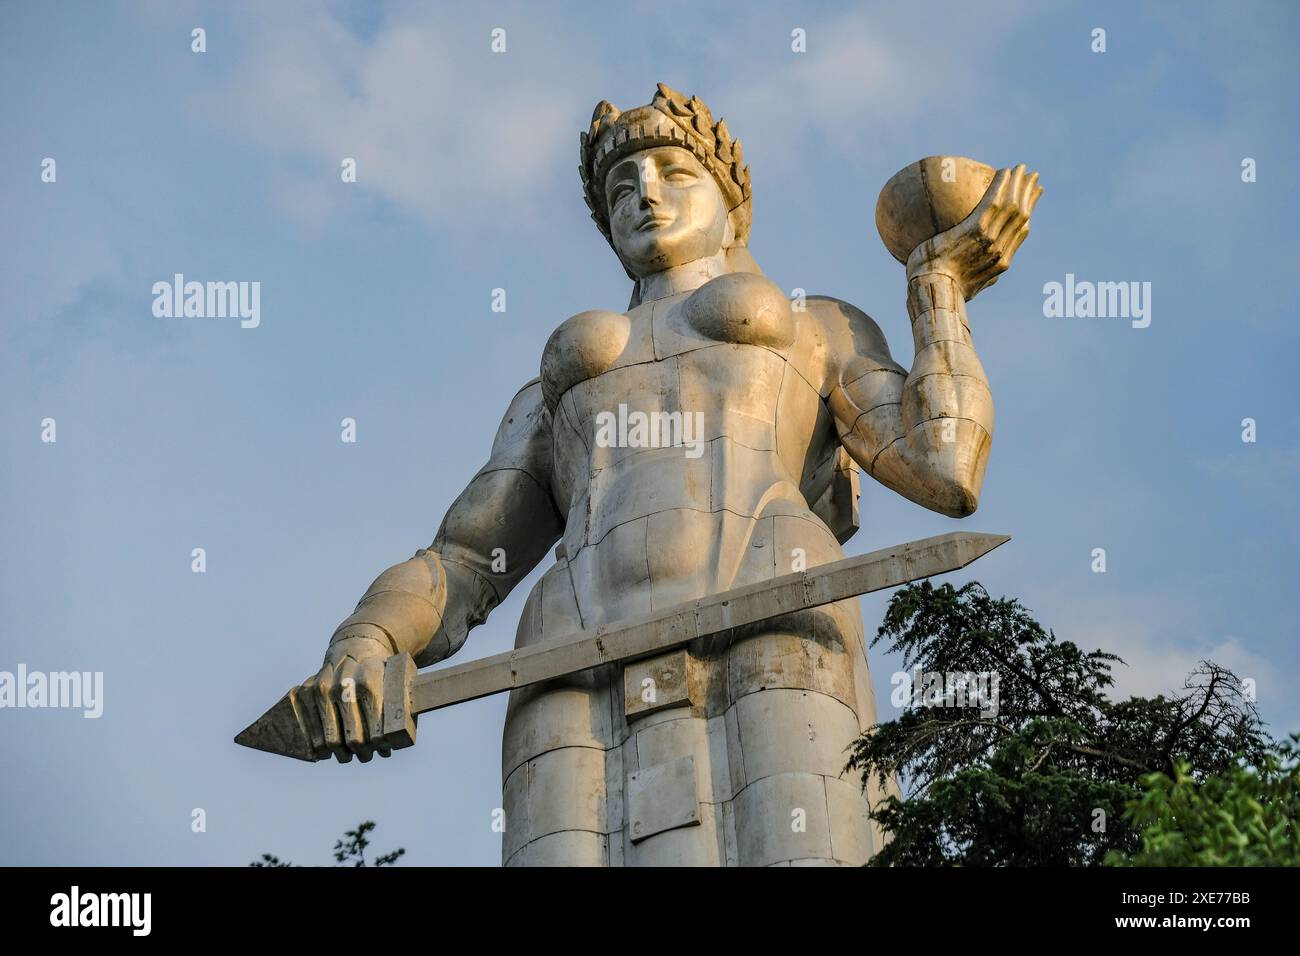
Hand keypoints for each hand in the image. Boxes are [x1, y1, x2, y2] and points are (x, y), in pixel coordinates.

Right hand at [298, 627, 393, 762]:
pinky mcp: (307, 690)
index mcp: (371, 679)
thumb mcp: (393, 680)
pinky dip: (317, 742)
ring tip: (348, 756)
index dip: (380, 743)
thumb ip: (396, 707)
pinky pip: (310, 727)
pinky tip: (325, 751)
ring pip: (329, 736)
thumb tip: (389, 747)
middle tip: (366, 756)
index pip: (375, 725)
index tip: (384, 750)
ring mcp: (323, 686)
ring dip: (339, 751)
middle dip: (361, 750)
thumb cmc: (379, 670)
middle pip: (352, 735)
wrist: (355, 646)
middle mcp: (345, 683)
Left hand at [907, 164, 1041, 300]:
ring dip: (1018, 184)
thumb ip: (971, 277)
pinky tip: (1003, 171)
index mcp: (999, 263)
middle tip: (1034, 177)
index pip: (1020, 233)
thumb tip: (967, 272)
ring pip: (1011, 206)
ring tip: (1022, 168)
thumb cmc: (939, 290)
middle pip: (1021, 216)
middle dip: (1029, 195)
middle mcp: (1000, 250)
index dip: (1028, 214)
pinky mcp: (975, 231)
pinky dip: (1001, 186)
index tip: (1032, 201)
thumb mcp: (961, 287)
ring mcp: (989, 240)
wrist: (933, 291)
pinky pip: (992, 203)